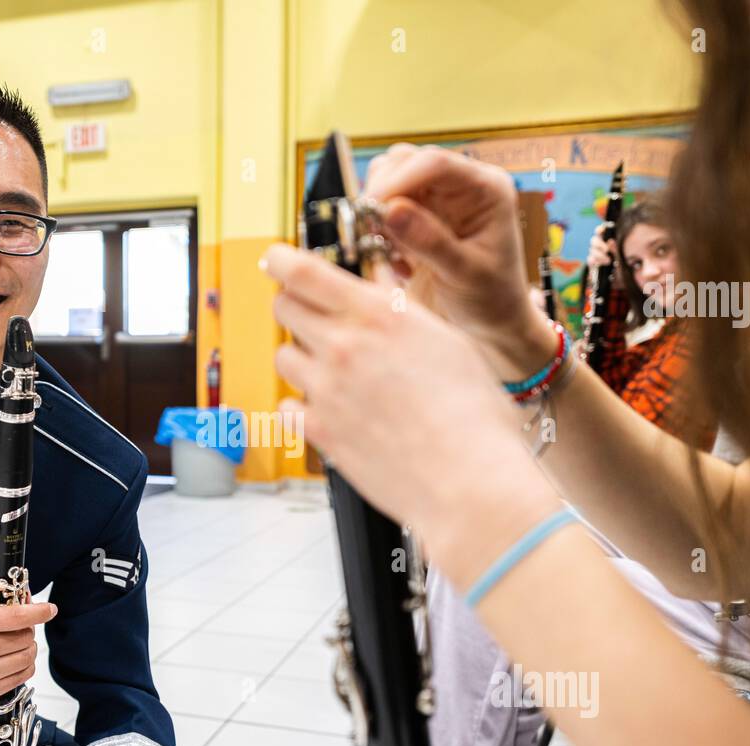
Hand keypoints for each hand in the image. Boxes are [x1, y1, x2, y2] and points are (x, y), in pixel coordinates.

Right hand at [0, 591, 56, 708]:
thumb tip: (27, 595)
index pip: (16, 617)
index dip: (38, 612)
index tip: (49, 609)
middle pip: (25, 638)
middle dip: (27, 631)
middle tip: (17, 630)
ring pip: (27, 658)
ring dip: (27, 649)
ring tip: (13, 645)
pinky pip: (21, 677)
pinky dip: (22, 666)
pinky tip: (8, 661)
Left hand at [265, 243, 561, 578]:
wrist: (468, 482)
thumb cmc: (474, 416)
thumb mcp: (449, 342)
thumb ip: (405, 312)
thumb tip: (381, 290)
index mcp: (379, 315)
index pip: (303, 271)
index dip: (280, 260)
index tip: (274, 259)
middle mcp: (344, 347)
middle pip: (284, 308)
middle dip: (295, 306)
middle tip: (315, 318)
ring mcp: (326, 390)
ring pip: (284, 356)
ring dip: (301, 357)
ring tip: (334, 371)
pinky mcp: (319, 432)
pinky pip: (287, 407)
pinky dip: (302, 406)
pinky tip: (332, 410)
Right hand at [362, 144, 551, 374]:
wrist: (490, 324)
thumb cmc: (491, 299)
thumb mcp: (465, 274)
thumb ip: (430, 242)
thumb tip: (391, 209)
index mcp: (486, 189)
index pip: (435, 163)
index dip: (399, 180)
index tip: (373, 209)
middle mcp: (461, 185)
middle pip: (405, 161)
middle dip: (382, 194)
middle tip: (373, 234)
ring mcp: (438, 198)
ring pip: (389, 178)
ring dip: (377, 211)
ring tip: (389, 251)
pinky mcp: (419, 214)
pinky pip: (383, 206)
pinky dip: (378, 229)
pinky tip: (398, 261)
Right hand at [586, 222, 621, 288]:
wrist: (621, 278)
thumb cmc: (623, 263)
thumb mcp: (621, 255)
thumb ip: (615, 248)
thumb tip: (610, 241)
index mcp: (607, 240)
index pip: (600, 231)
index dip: (599, 230)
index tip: (601, 230)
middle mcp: (599, 246)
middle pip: (593, 240)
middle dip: (599, 245)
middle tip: (607, 250)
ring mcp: (595, 254)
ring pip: (591, 250)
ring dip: (599, 255)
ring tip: (608, 261)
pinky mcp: (592, 263)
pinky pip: (590, 260)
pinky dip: (595, 262)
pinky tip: (601, 264)